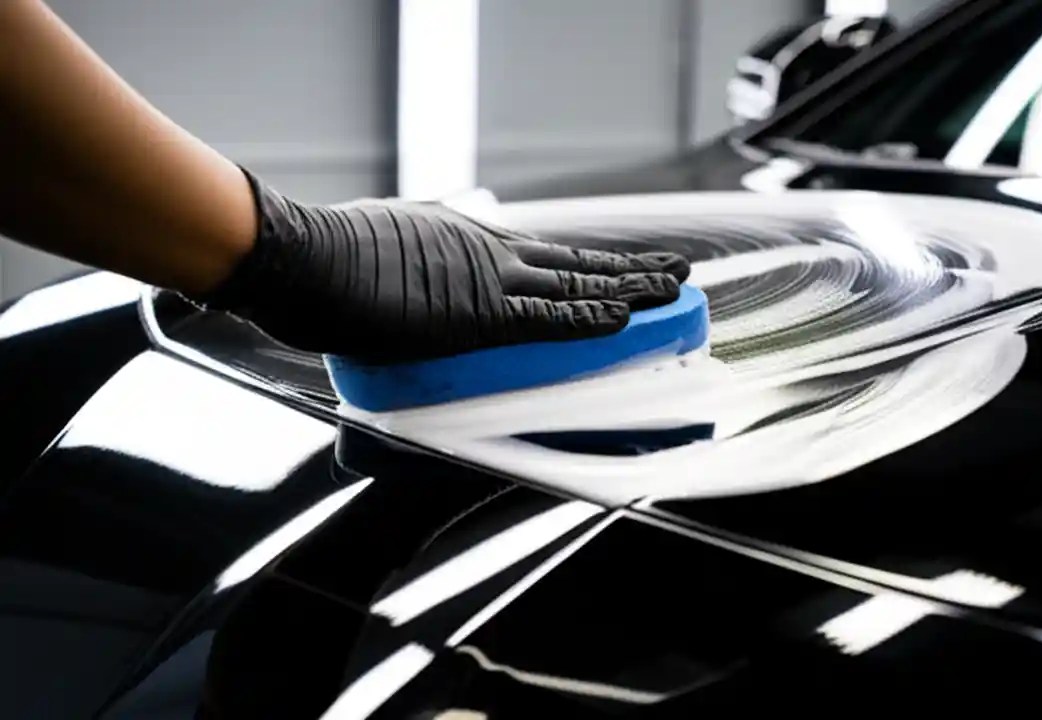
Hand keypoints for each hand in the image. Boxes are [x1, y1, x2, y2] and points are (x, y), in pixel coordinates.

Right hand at [196, 172, 689, 360]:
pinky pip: (550, 317)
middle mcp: (488, 252)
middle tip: (674, 269)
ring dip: (631, 288)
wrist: (299, 258)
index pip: (544, 255)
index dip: (588, 263)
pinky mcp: (478, 312)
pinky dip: (591, 317)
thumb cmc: (323, 268)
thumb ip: (398, 306)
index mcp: (466, 243)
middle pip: (575, 261)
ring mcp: (487, 279)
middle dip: (628, 269)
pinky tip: (629, 318)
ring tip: (676, 287)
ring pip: (576, 282)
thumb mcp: (376, 276)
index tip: (622, 267)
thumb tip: (391, 326)